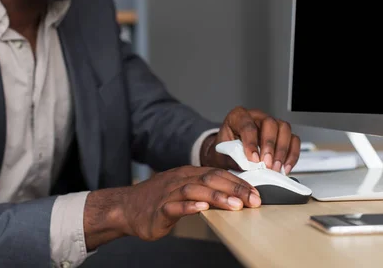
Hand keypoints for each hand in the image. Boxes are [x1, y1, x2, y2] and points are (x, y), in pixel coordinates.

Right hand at [121, 166, 260, 240]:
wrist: (127, 207)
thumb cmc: (158, 199)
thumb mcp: (184, 189)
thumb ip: (205, 189)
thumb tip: (233, 194)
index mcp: (189, 174)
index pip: (218, 173)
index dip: (238, 182)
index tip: (256, 193)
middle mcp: (180, 179)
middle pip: (210, 179)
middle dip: (234, 188)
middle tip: (253, 199)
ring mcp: (169, 193)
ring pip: (195, 190)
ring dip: (217, 197)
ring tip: (235, 205)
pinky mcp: (159, 209)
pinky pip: (174, 206)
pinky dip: (189, 207)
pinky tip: (201, 209)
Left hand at [201, 107, 300, 173]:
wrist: (227, 155)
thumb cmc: (225, 152)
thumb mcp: (223, 154)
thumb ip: (234, 158)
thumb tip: (248, 165)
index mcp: (238, 117)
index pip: (247, 124)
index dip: (251, 142)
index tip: (253, 159)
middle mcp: (256, 117)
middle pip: (269, 123)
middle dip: (269, 145)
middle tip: (267, 164)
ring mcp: (271, 124)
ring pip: (284, 129)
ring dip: (282, 150)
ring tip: (276, 167)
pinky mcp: (282, 134)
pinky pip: (294, 140)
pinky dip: (292, 155)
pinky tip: (285, 167)